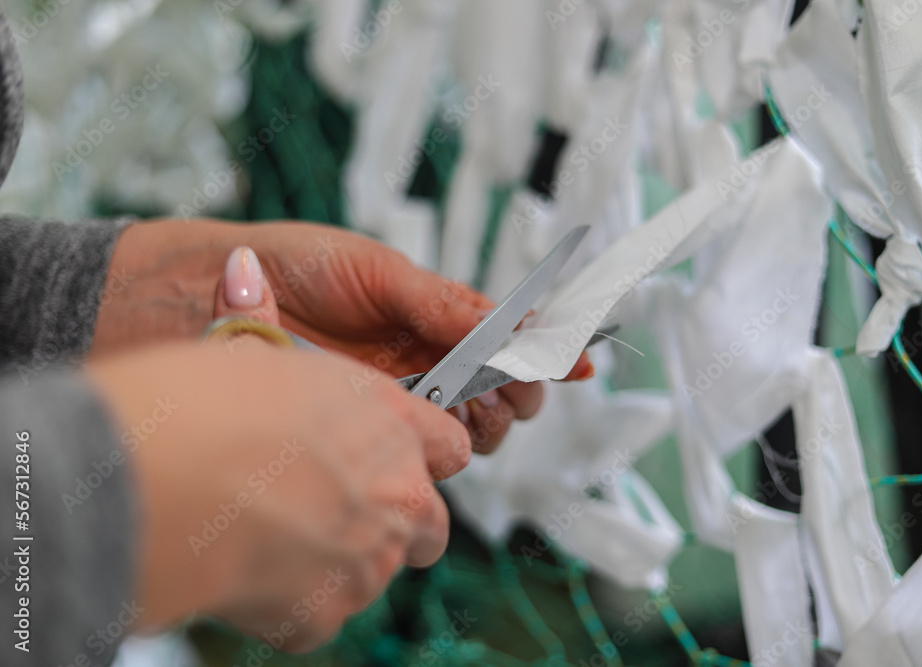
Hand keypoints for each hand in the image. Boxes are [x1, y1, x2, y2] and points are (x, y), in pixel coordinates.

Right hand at [86, 341, 470, 651]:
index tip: (400, 460)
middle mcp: (396, 489)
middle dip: (399, 520)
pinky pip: (324, 611)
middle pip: (430, 520)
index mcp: (387, 419)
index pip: (450, 443)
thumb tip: (243, 271)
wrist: (153, 484)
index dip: (424, 453)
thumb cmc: (197, 410)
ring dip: (347, 559)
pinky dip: (296, 600)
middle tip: (340, 510)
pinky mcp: (328, 612)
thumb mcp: (243, 350)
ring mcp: (369, 557)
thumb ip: (261, 322)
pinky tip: (251, 570)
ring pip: (382, 568)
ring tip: (280, 536)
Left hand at [95, 220, 592, 453]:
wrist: (207, 297)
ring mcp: (397, 399)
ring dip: (488, 423)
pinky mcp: (364, 430)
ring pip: (468, 430)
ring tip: (477, 409)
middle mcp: (424, 361)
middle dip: (522, 393)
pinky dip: (444, 445)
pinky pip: (422, 449)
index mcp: (433, 314)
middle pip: (499, 392)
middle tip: (517, 390)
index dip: (547, 349)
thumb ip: (442, 302)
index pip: (506, 337)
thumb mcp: (376, 271)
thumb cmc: (293, 266)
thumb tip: (513, 321)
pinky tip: (438, 430)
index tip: (582, 360)